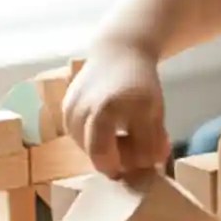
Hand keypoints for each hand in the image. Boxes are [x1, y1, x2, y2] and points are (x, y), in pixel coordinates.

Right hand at [61, 43, 170, 178]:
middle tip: (133, 148)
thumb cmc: (140, 83)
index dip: (130, 167)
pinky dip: (92, 139)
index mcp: (112, 110)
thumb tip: (152, 167)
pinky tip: (106, 127)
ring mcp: (73, 110)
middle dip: (118, 161)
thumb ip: (154, 143)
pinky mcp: (65, 109)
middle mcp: (87, 111)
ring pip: (87, 150)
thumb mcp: (155, 112)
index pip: (116, 159)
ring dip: (105, 150)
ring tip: (121, 135)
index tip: (142, 161)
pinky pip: (78, 138)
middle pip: (99, 158)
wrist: (117, 53)